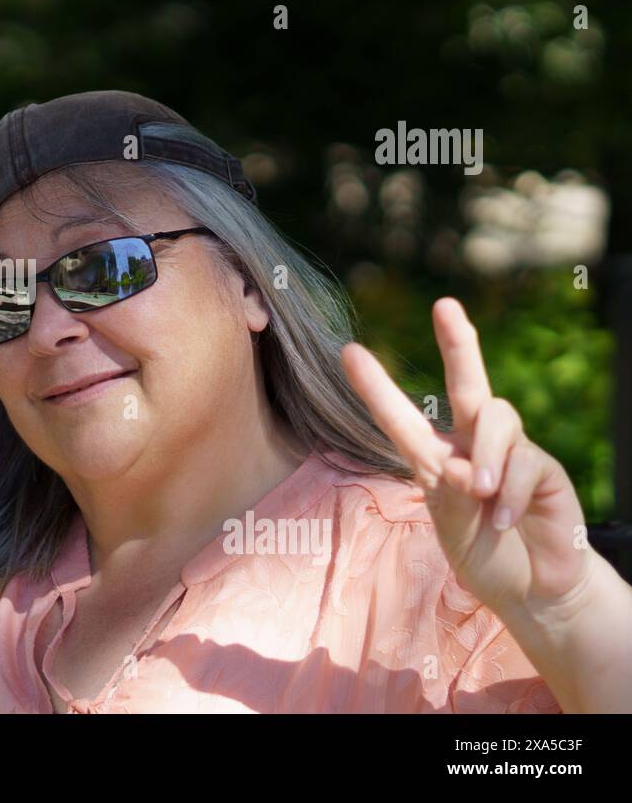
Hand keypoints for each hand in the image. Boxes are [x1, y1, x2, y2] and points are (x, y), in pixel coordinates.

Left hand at [341, 297, 591, 623]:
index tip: (349, 352)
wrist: (533, 589)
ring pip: (498, 419)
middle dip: (458, 343)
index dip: (377, 386)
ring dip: (487, 456)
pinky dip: (511, 494)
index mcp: (437, 457)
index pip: (401, 416)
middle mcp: (473, 445)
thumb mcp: (454, 527)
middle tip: (445, 306)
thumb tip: (465, 467)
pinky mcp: (546, 470)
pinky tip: (505, 520)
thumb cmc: (483, 553)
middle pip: (467, 384)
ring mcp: (511, 454)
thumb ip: (454, 495)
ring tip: (481, 493)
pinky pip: (527, 464)